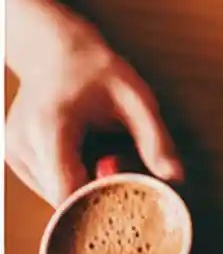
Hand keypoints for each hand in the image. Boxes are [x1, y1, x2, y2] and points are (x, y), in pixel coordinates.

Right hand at [5, 33, 181, 205]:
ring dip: (84, 188)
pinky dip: (70, 180)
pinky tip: (83, 155)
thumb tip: (175, 179)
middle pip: (63, 199)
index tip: (126, 192)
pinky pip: (48, 186)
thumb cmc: (97, 72)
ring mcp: (14, 153)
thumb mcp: (136, 99)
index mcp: (50, 128)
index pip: (67, 192)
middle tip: (117, 161)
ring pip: (55, 197)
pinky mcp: (14, 158)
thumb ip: (155, 140)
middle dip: (97, 194)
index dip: (99, 202)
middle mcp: (23, 144)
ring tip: (100, 154)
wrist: (56, 52)